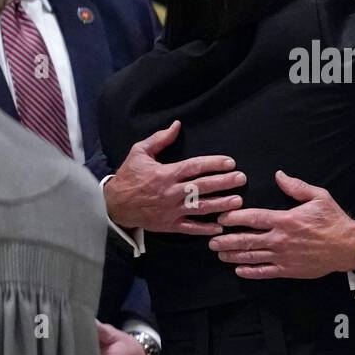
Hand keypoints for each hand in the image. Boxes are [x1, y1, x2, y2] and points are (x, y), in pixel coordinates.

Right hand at [103, 120, 243, 234]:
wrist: (114, 205)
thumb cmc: (129, 176)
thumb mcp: (139, 152)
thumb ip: (160, 139)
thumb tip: (177, 125)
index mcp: (165, 174)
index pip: (194, 167)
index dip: (213, 164)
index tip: (230, 162)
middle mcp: (171, 193)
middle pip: (201, 187)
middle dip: (223, 183)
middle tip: (241, 179)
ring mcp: (171, 210)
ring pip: (199, 208)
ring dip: (220, 205)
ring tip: (238, 202)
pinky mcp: (169, 225)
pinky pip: (190, 228)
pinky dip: (205, 229)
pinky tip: (220, 226)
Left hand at [209, 170, 354, 278]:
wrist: (348, 247)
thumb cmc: (333, 220)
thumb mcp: (318, 197)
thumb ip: (296, 186)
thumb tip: (278, 175)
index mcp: (285, 220)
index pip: (252, 218)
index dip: (234, 218)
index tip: (221, 218)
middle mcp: (280, 239)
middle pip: (246, 240)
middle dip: (226, 240)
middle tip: (212, 239)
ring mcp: (283, 257)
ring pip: (252, 257)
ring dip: (233, 256)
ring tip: (220, 253)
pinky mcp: (288, 270)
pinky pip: (264, 272)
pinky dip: (250, 272)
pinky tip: (239, 270)